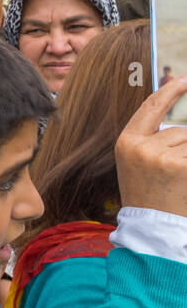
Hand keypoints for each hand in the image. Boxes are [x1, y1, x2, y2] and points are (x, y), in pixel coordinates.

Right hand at [115, 75, 186, 218]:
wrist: (151, 227)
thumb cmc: (147, 193)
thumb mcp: (139, 162)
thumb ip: (154, 138)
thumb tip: (180, 124)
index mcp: (126, 142)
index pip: (150, 108)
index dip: (169, 91)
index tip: (185, 80)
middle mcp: (140, 147)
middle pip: (179, 131)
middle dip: (183, 148)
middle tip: (170, 174)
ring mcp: (161, 157)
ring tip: (177, 180)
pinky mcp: (181, 167)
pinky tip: (184, 179)